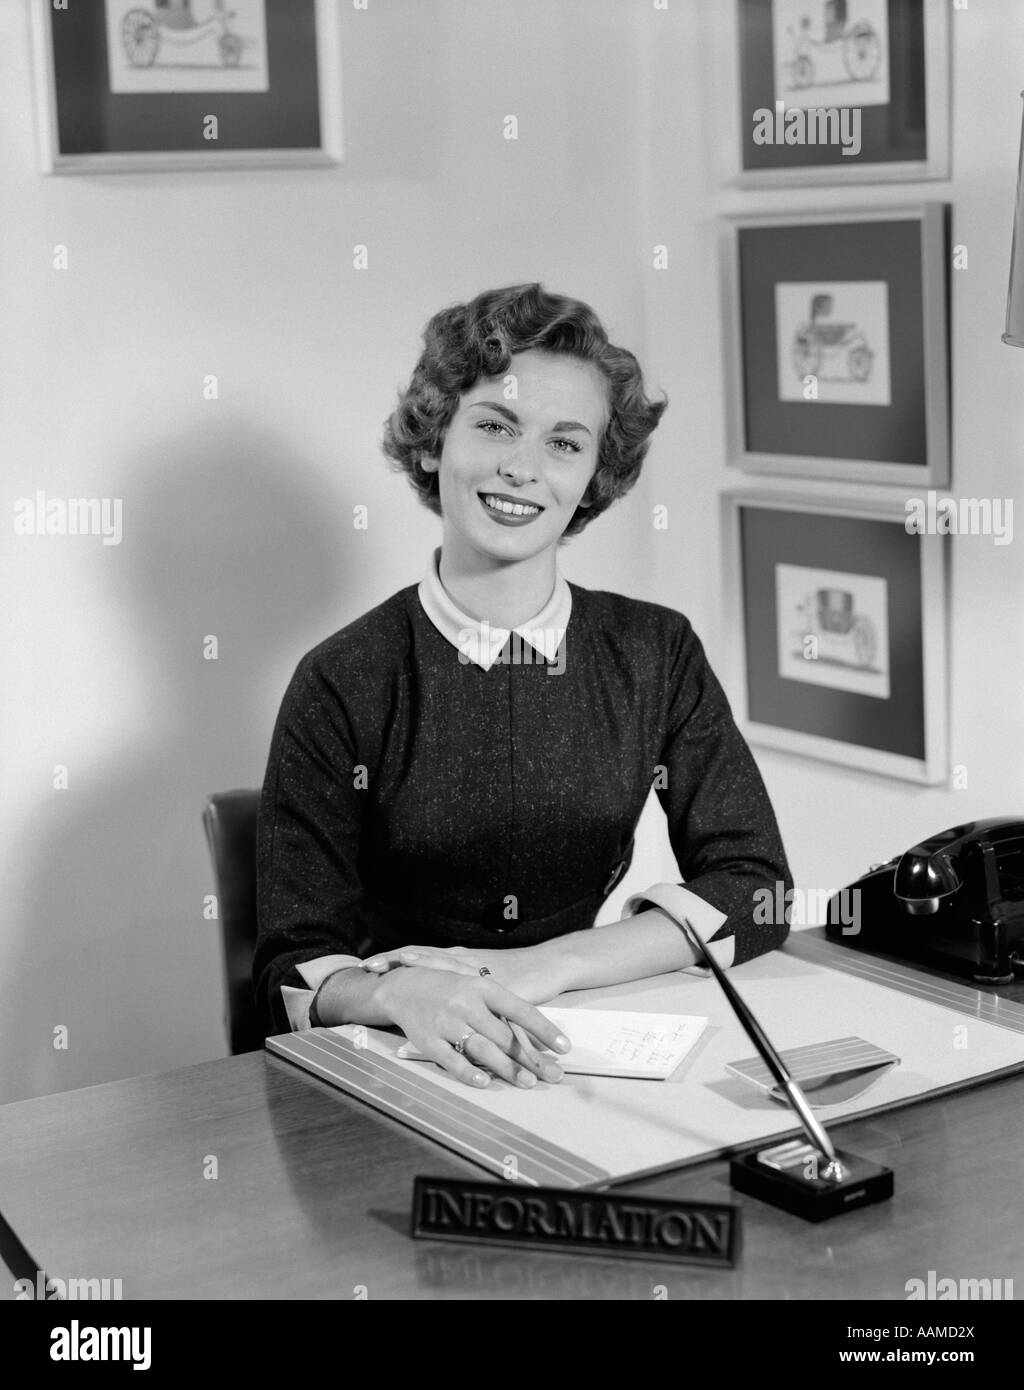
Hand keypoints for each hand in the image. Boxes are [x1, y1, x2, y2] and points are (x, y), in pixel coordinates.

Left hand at [362, 944, 570, 1004]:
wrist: (549, 967)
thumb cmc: (521, 977)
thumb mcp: (487, 984)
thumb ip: (466, 988)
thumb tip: (444, 998)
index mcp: (461, 961)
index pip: (422, 956)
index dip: (395, 961)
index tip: (369, 965)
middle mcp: (462, 961)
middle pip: (420, 957)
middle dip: (392, 961)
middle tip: (366, 965)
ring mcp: (471, 968)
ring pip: (432, 962)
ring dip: (404, 964)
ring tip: (381, 966)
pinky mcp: (483, 980)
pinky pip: (453, 976)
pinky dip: (434, 974)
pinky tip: (419, 974)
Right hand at [371, 966, 570, 1089]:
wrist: (403, 985)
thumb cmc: (449, 988)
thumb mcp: (477, 987)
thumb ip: (501, 1010)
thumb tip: (533, 1037)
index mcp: (483, 986)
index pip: (521, 1010)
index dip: (545, 1029)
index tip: (564, 1047)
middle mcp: (467, 1003)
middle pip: (505, 1036)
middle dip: (532, 1059)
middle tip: (552, 1076)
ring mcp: (447, 1022)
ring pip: (483, 1049)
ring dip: (507, 1069)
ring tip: (528, 1083)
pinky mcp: (428, 1040)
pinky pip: (452, 1060)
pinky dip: (469, 1072)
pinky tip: (485, 1083)